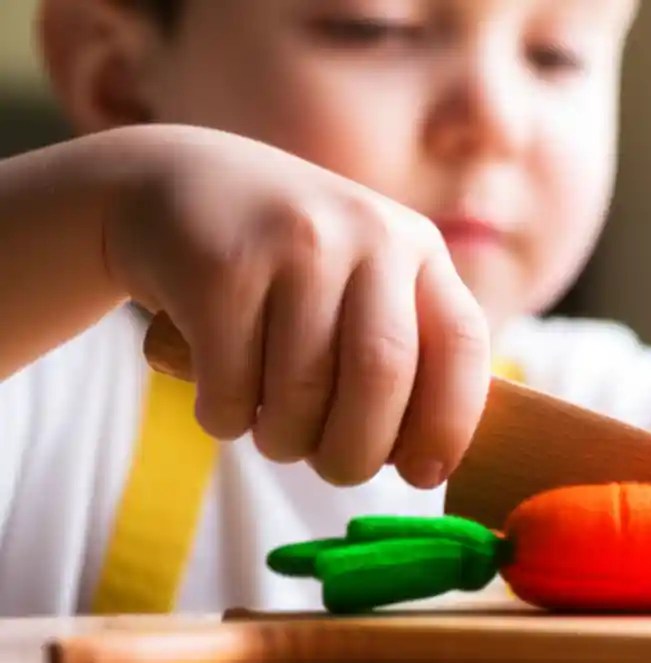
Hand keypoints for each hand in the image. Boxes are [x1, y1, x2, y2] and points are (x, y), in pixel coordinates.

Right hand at [104, 125, 488, 488]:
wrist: (171, 182)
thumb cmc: (284, 264)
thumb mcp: (360, 279)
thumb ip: (403, 349)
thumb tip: (430, 463)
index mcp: (416, 247)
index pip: (461, 342)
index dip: (450, 421)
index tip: (426, 473)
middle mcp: (367, 234)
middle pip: (383, 376)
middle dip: (358, 451)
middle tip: (337, 470)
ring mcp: (293, 242)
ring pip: (304, 391)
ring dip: (286, 442)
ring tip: (274, 434)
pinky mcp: (219, 265)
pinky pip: (232, 386)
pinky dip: (226, 419)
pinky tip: (223, 402)